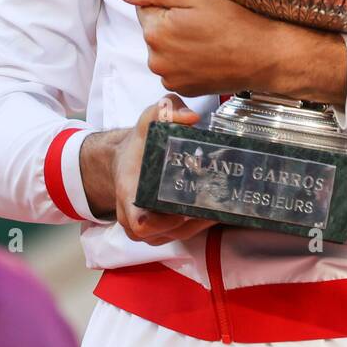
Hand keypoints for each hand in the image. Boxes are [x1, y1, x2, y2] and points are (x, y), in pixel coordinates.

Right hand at [81, 96, 213, 244]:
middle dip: (191, 220)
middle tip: (214, 204)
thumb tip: (191, 117)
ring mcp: (148, 228)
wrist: (126, 159)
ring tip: (220, 207)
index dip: (158, 223)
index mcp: (129, 194)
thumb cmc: (139, 143)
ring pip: (176, 235)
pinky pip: (179, 234)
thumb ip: (166, 111)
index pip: (139, 222)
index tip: (181, 211)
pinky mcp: (160, 230)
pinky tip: (214, 210)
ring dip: (198, 225)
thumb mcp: (148, 120)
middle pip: (166, 231)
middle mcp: (134, 218)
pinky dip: (197, 225)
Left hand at [120, 0, 282, 97]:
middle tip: (201, 14)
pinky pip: (175, 67)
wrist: (262, 57)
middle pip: (154, 29)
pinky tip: (206, 51)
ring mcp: (169, 77)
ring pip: (164, 49)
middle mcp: (155, 59)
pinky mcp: (183, 88)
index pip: (145, 6)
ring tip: (205, 34)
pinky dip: (185, 58)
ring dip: (177, 39)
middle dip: (170, 18)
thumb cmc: (231, 21)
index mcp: (154, 32)